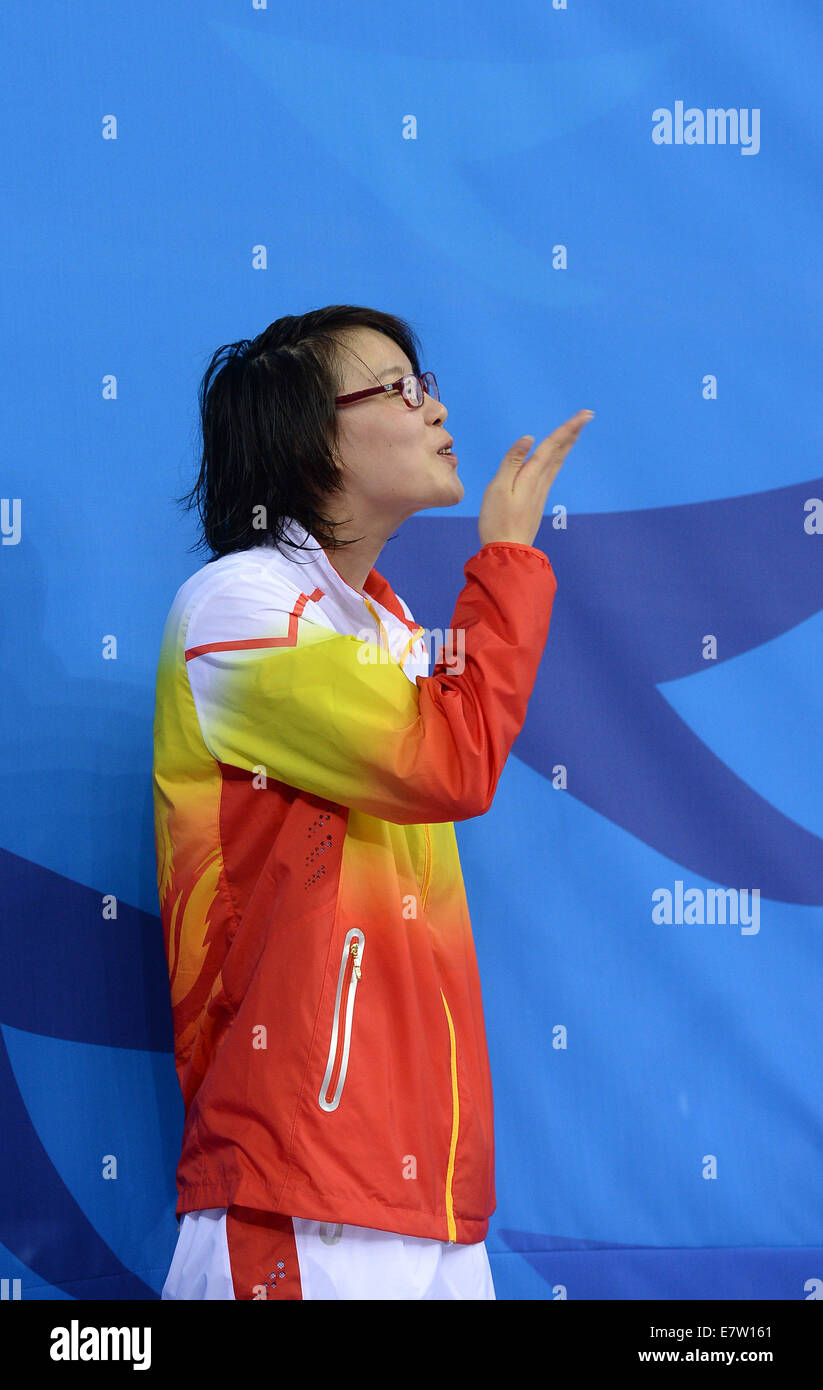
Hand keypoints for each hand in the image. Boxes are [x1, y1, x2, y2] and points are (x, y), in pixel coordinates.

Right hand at [477, 410, 593, 548]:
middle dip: (572, 432)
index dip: (568, 428)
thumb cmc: (497, 520)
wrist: (507, 550)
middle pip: (559, 452)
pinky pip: (551, 472)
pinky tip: (556, 458)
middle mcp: (541, 482)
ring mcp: (540, 492)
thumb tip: (529, 438)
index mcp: (531, 476)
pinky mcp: (537, 500)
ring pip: (557, 462)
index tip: (585, 414)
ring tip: (575, 432)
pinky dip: (557, 458)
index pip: (552, 445)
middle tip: (587, 416)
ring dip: (567, 444)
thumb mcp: (498, 488)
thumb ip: (512, 462)